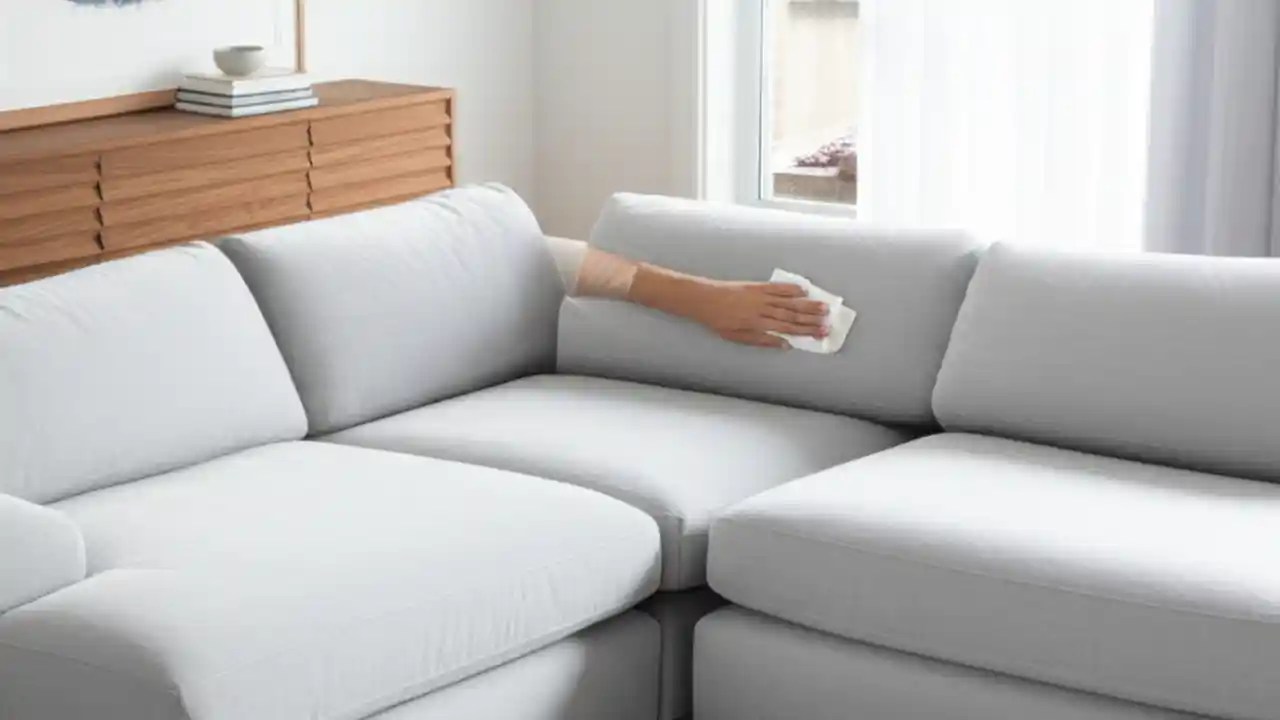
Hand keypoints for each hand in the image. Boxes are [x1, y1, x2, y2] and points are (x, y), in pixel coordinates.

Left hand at [686, 281, 829, 347]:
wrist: (704, 299)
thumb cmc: (718, 321)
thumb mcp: (738, 337)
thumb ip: (762, 341)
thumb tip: (785, 344)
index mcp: (759, 324)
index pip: (789, 329)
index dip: (807, 331)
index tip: (821, 333)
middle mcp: (763, 309)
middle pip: (793, 315)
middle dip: (812, 319)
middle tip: (829, 322)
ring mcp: (761, 296)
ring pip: (789, 301)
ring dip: (808, 304)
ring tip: (824, 307)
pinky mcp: (757, 286)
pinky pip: (778, 287)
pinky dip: (791, 288)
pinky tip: (804, 289)